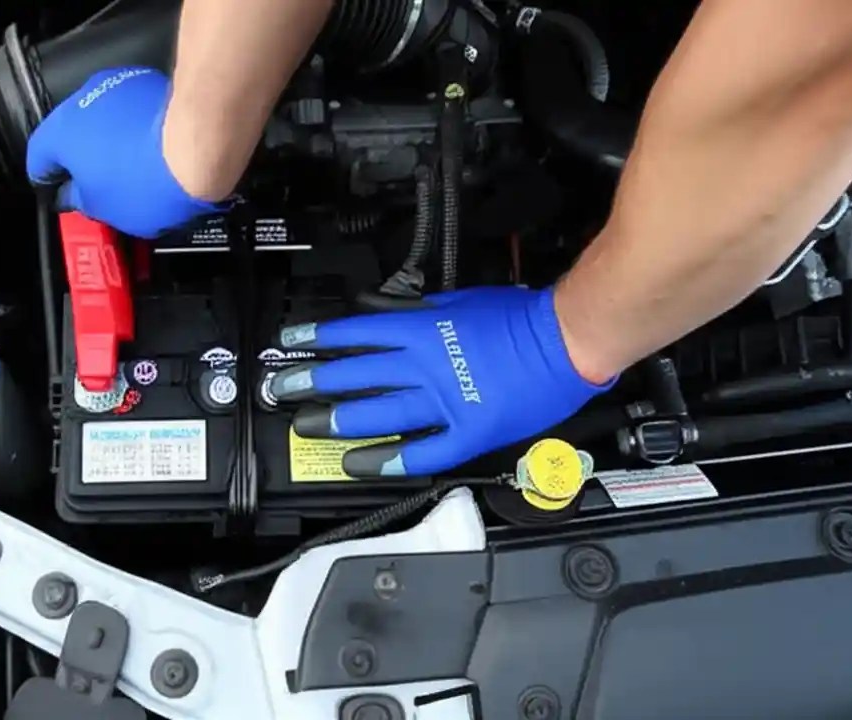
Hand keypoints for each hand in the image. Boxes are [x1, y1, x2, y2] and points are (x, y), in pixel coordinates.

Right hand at [26, 67, 220, 237]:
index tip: (60, 195)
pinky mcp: (148, 80)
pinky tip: (157, 148)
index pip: (38, 160)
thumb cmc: (146, 179)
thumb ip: (80, 201)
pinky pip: (133, 110)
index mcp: (59, 134)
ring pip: (103, 120)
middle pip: (71, 136)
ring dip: (111, 141)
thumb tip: (74, 195)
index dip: (48, 182)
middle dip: (83, 160)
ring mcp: (115, 85)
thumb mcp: (104, 209)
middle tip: (101, 186)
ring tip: (135, 168)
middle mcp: (81, 100)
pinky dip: (137, 127)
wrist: (200, 141)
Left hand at [268, 286, 611, 476]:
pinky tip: (363, 466)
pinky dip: (392, 460)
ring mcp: (445, 403)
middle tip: (284, 390)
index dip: (320, 340)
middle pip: (357, 375)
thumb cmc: (521, 317)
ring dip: (341, 421)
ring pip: (380, 415)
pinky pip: (423, 451)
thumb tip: (380, 309)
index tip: (293, 343)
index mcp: (423, 330)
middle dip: (315, 382)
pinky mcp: (468, 432)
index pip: (357, 334)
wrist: (567, 340)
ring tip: (309, 426)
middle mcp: (425, 366)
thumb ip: (416, 308)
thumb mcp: (458, 298)